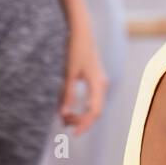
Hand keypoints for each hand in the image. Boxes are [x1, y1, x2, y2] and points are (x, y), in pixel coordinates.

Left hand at [61, 20, 107, 134]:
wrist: (81, 31)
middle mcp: (102, 85)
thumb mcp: (69, 73)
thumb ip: (67, 94)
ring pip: (92, 105)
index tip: (73, 134)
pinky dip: (81, 106)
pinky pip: (90, 98)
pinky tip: (69, 107)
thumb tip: (63, 114)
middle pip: (95, 111)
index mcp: (98, 84)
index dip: (85, 124)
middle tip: (63, 123)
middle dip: (80, 120)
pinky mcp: (94, 79)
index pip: (95, 112)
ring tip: (64, 117)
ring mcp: (99, 82)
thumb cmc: (75, 49)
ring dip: (80, 113)